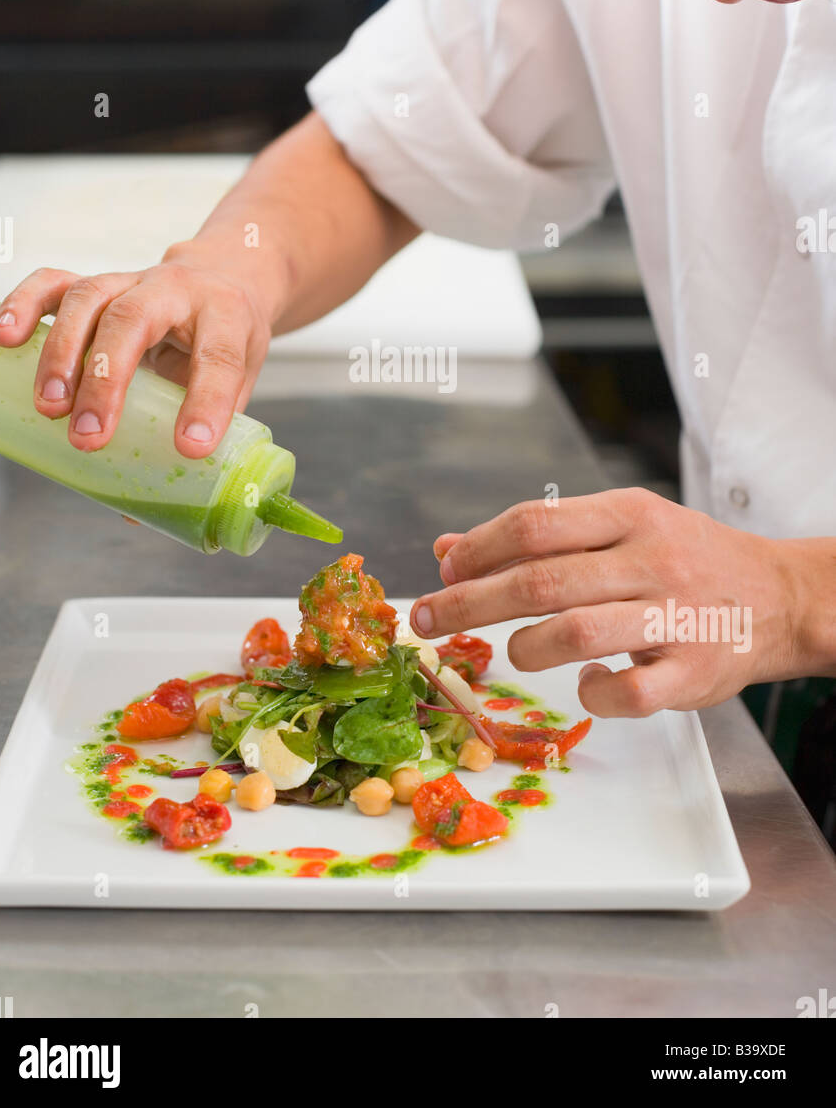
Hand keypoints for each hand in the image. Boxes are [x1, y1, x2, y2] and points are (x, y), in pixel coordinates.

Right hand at [0, 243, 279, 455]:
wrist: (226, 274)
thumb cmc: (229, 335)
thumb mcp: (239, 380)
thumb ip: (198, 439)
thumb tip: (138, 511)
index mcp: (227, 316)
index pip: (218, 357)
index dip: (206, 402)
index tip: (189, 448)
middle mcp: (175, 290)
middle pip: (134, 321)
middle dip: (106, 381)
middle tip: (89, 436)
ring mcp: (132, 281)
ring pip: (89, 299)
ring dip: (61, 353)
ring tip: (48, 405)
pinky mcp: (98, 284)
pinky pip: (54, 284)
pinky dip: (24, 306)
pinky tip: (6, 337)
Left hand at [410, 489, 835, 716]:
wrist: (780, 596)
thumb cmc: (684, 560)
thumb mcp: (619, 528)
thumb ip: (538, 538)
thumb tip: (447, 550)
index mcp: (629, 514)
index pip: (535, 524)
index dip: (477, 550)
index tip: (442, 573)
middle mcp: (651, 560)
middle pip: (540, 581)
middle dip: (468, 604)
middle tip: (426, 620)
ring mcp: (673, 618)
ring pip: (575, 634)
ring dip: (525, 647)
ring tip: (517, 651)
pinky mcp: (692, 673)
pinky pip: (626, 692)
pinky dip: (591, 693)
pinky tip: (584, 683)